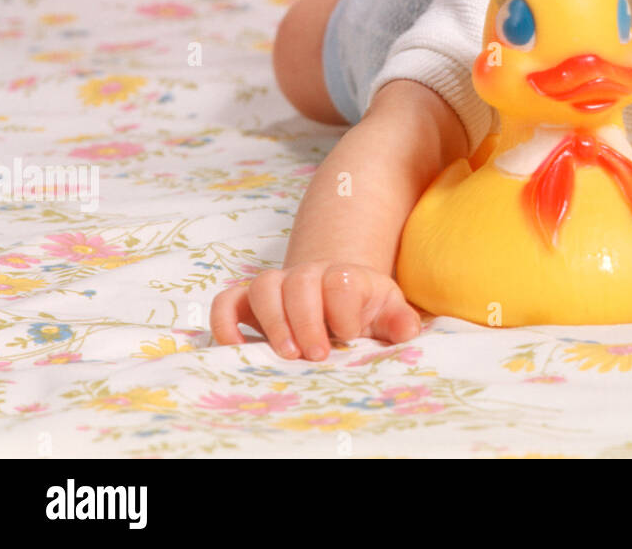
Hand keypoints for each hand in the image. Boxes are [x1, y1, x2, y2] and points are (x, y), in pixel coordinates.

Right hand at [210, 262, 423, 360]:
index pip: (340, 280)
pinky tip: (236, 349)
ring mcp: (277, 286)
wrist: (337, 294)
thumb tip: (407, 330)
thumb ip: (399, 320)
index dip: (344, 310)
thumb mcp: (388, 312)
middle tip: (317, 355)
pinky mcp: (249, 302)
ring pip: (263, 287)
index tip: (350, 336)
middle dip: (307, 320)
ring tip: (287, 355)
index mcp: (345, 276)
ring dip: (272, 322)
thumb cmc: (363, 308)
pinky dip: (224, 321)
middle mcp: (308, 275)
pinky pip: (226, 301)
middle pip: (300, 282)